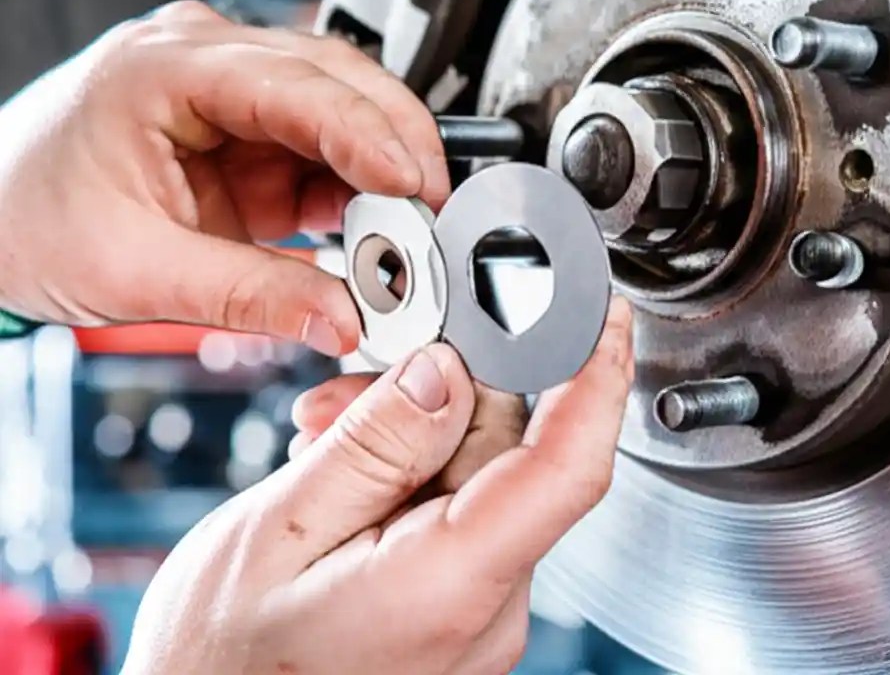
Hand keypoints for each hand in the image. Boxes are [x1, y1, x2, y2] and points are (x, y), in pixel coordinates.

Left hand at [0, 0, 447, 354]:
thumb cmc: (27, 220)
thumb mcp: (140, 272)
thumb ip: (252, 296)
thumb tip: (344, 318)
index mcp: (163, 69)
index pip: (293, 83)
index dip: (365, 133)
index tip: (415, 184)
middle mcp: (208, 64)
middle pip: (340, 81)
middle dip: (399, 147)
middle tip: (434, 214)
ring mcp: (237, 99)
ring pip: (348, 114)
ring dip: (387, 174)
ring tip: (410, 237)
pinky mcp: (254, 139)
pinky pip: (331, 155)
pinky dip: (362, 195)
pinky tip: (376, 234)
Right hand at [122, 298, 634, 674]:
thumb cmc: (219, 662)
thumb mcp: (277, 533)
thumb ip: (375, 446)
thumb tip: (448, 369)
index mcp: (451, 586)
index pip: (568, 469)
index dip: (597, 379)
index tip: (604, 316)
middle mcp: (488, 611)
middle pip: (515, 458)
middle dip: (448, 396)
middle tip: (357, 389)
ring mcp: (480, 618)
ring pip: (484, 481)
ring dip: (416, 440)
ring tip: (325, 447)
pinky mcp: (462, 616)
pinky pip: (462, 520)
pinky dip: (413, 483)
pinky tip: (350, 482)